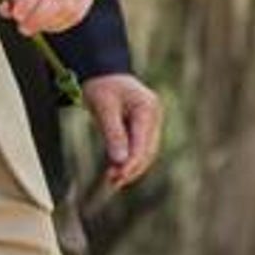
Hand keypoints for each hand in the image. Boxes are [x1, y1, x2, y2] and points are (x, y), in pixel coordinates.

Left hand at [0, 0, 95, 34]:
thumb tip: (9, 10)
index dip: (28, 0)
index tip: (16, 15)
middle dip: (40, 16)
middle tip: (24, 27)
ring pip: (71, 6)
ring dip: (49, 23)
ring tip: (31, 26)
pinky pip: (78, 12)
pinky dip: (60, 23)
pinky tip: (45, 24)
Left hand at [81, 73, 163, 187]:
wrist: (102, 71)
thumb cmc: (101, 85)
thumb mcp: (102, 107)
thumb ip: (113, 134)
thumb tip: (120, 161)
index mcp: (146, 107)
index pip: (142, 143)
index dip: (131, 163)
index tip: (117, 176)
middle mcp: (154, 115)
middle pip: (147, 150)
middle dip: (131, 168)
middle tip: (113, 182)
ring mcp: (152, 120)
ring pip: (145, 151)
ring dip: (131, 167)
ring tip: (113, 182)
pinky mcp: (145, 126)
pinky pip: (140, 147)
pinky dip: (130, 159)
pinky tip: (117, 171)